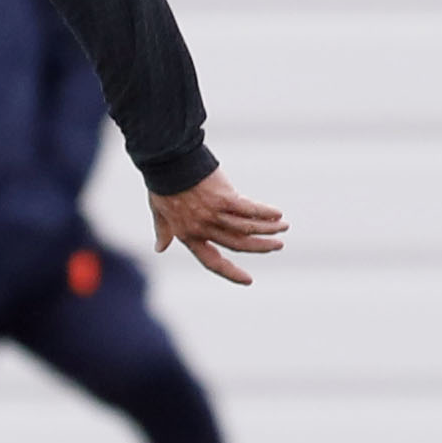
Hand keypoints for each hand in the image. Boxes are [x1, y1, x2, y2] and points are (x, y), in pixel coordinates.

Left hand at [149, 168, 284, 284]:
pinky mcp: (224, 198)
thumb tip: (159, 248)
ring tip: (283, 226)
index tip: (248, 280)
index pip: (211, 261)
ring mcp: (213, 214)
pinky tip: (277, 213)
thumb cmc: (162, 184)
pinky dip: (265, 213)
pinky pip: (250, 210)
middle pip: (238, 244)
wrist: (166, 161)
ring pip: (247, 228)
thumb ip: (163, 230)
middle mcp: (202, 228)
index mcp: (187, 235)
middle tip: (277, 245)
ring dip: (268, 229)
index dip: (230, 272)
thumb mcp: (158, 211)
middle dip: (261, 247)